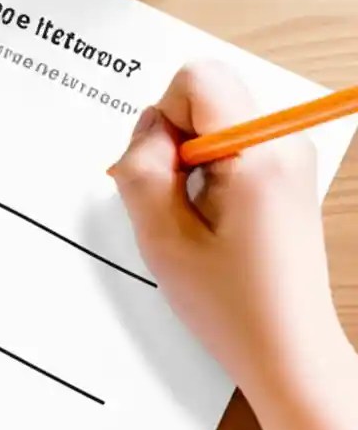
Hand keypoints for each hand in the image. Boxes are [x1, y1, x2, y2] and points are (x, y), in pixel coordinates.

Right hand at [109, 61, 357, 429]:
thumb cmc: (233, 306)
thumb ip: (141, 168)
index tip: (168, 172)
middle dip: (172, 139)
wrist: (287, 351)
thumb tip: (146, 127)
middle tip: (174, 202)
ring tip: (194, 218)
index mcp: (258, 154)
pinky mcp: (284, 172)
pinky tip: (208, 220)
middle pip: (204, 95)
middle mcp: (283, 144)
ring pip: (212, 120)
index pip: (198, 79)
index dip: (164, 118)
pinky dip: (205, 172)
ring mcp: (288, 157)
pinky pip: (227, 143)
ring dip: (187, 160)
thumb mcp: (162, 237)